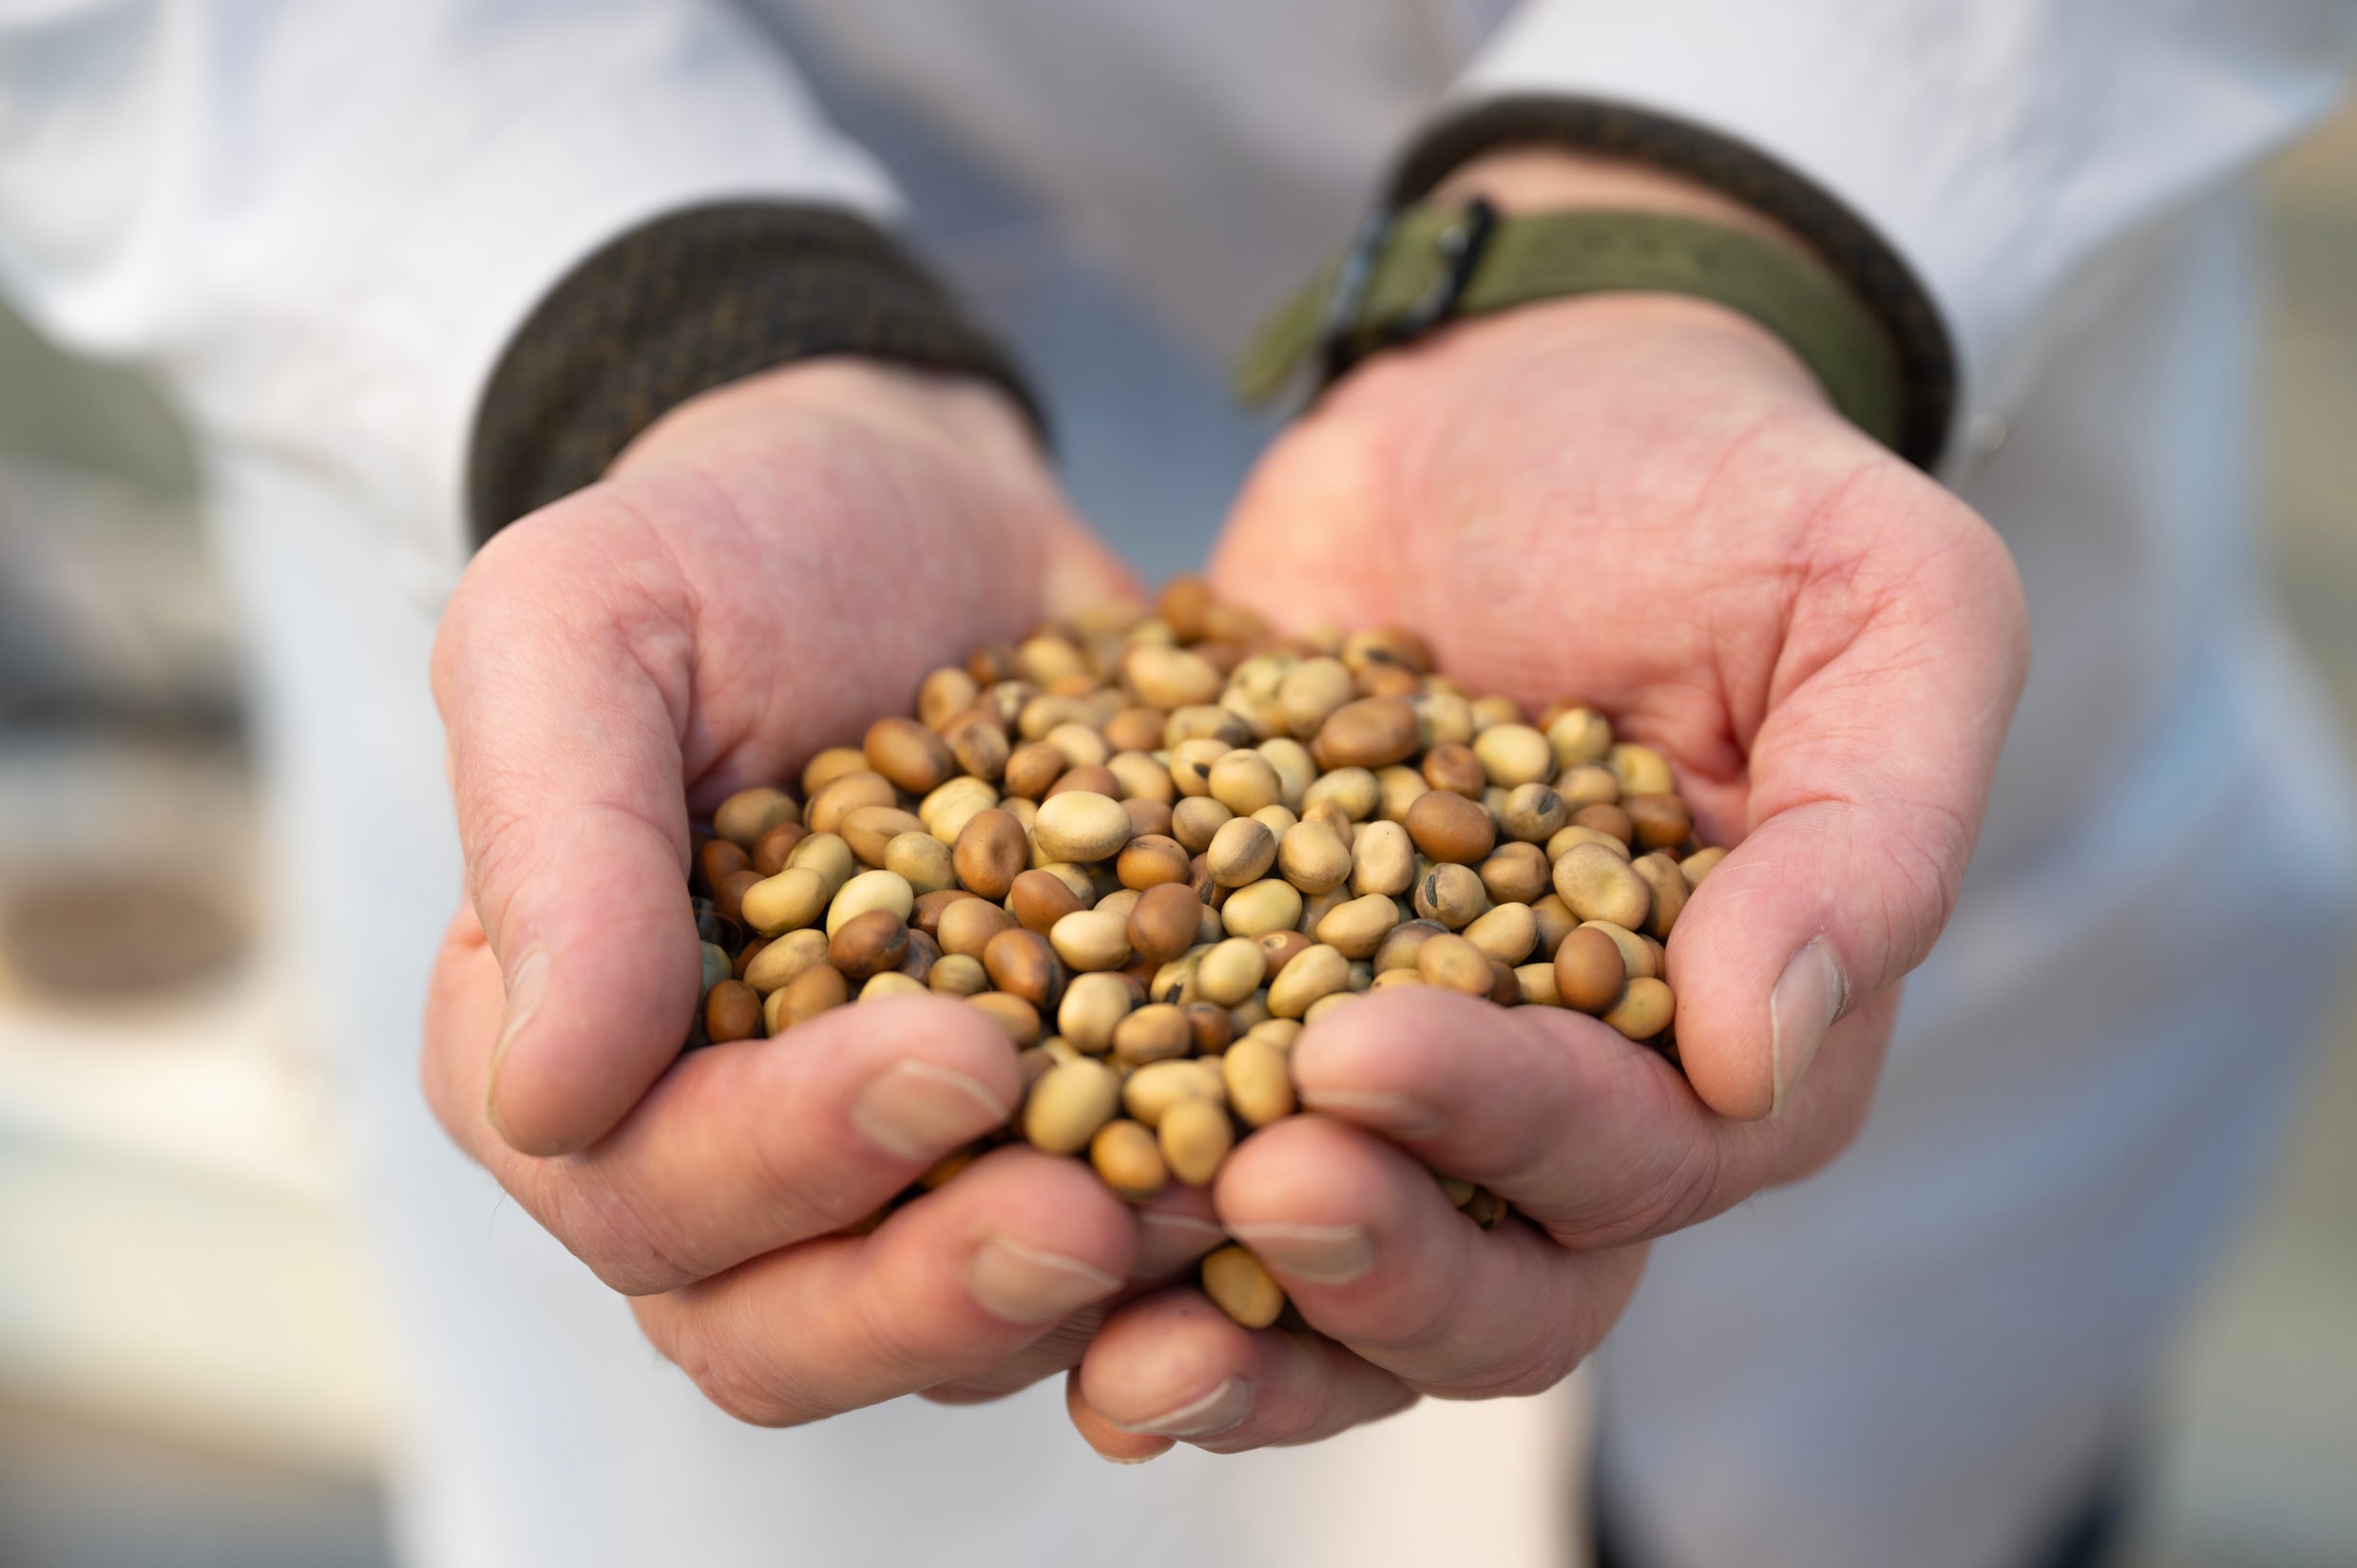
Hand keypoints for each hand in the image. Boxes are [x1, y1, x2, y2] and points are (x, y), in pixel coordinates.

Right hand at [423, 360, 1164, 1423]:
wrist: (920, 512)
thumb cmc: (724, 550)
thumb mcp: (587, 632)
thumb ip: (554, 847)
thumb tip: (549, 1098)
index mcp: (575, 1064)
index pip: (645, 1188)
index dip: (789, 1158)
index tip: (954, 1060)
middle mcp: (721, 1159)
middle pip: (790, 1328)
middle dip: (936, 1296)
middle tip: (1088, 1224)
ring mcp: (896, 1171)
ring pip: (957, 1327)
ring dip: (1080, 1299)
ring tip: (1220, 1208)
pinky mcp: (1051, 1136)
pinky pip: (1111, 1250)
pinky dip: (1198, 1253)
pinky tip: (1305, 1192)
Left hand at [1068, 176, 2028, 1453]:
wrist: (1517, 395)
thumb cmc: (1725, 487)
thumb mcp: (1881, 598)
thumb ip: (1871, 824)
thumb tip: (1760, 1053)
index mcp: (1730, 1037)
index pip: (1641, 1153)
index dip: (1509, 1128)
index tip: (1357, 1051)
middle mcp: (1566, 1098)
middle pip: (1491, 1276)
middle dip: (1371, 1259)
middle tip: (1244, 1185)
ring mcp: (1395, 1070)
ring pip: (1334, 1277)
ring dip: (1233, 1332)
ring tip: (1104, 1349)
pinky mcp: (1240, 1006)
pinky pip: (1183, 1156)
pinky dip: (1109, 1214)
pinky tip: (1003, 1226)